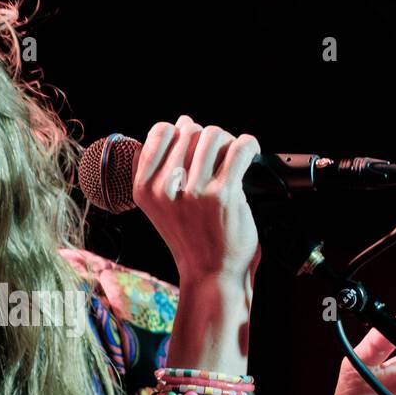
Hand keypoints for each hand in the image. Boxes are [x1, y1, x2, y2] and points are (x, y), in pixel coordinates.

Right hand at [131, 115, 262, 303]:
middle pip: (191, 130)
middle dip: (208, 138)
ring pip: (214, 135)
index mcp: (145, 188)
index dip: (181, 131)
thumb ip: (166, 164)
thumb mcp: (163, 203)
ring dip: (228, 141)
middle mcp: (165, 188)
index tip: (194, 146)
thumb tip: (182, 121)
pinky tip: (250, 153)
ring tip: (233, 157)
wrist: (210, 272)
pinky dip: (249, 145)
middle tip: (219, 157)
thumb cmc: (191, 236)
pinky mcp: (223, 195)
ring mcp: (194, 191)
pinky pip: (239, 149)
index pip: (161, 132)